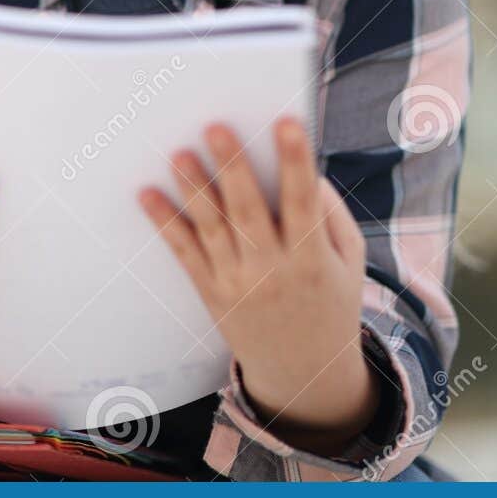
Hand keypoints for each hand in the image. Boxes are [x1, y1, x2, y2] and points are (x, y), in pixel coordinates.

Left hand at [138, 116, 377, 451]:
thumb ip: (331, 216)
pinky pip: (185, 254)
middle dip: (233, 167)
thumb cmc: (330, 302)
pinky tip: (147, 195)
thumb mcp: (349, 263)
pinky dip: (165, 224)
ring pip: (211, 230)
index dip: (296, 163)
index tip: (288, 124)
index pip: (304, 205)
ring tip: (179, 153)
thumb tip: (305, 170)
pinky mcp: (211, 293)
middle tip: (216, 126)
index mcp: (312, 260)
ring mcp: (238, 283)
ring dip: (193, 190)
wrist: (302, 373)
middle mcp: (273, 271)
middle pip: (248, 212)